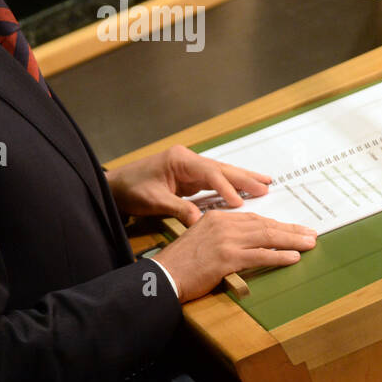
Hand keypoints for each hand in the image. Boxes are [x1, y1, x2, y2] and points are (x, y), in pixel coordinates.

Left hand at [104, 144, 271, 225]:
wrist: (115, 187)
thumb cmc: (130, 190)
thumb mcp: (153, 201)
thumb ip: (179, 209)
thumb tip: (201, 221)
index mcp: (179, 160)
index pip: (210, 173)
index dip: (227, 187)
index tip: (240, 203)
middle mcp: (187, 160)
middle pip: (221, 168)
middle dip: (244, 178)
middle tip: (266, 187)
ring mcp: (188, 167)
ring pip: (221, 173)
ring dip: (242, 180)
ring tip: (265, 184)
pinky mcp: (188, 177)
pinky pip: (214, 181)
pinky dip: (229, 186)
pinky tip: (243, 192)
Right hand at [154, 211, 316, 301]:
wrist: (164, 275)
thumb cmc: (180, 263)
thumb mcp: (201, 239)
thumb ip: (222, 237)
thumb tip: (246, 244)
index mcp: (217, 217)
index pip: (254, 218)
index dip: (276, 224)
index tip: (293, 228)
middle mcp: (223, 224)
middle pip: (264, 225)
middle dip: (290, 230)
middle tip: (310, 233)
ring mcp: (225, 240)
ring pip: (266, 238)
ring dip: (291, 241)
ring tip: (309, 243)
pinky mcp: (226, 258)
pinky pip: (259, 255)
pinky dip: (278, 256)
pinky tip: (293, 258)